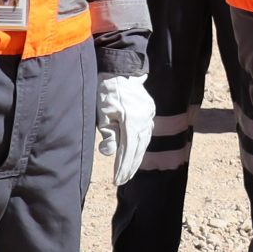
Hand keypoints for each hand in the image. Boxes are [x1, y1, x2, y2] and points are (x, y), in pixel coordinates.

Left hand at [98, 74, 156, 188]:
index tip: (117, 180)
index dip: (122, 168)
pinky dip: (141, 143)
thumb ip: (108, 134)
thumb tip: (109, 153)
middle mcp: (144, 120)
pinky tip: (137, 151)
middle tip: (123, 180)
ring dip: (137, 157)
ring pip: (144, 141)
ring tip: (129, 170)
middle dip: (130, 167)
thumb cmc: (105, 92)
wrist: (119, 71)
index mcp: (132, 121)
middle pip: (138, 149)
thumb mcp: (102, 114)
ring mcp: (149, 115)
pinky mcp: (150, 110)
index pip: (127, 151)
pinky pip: (147, 131)